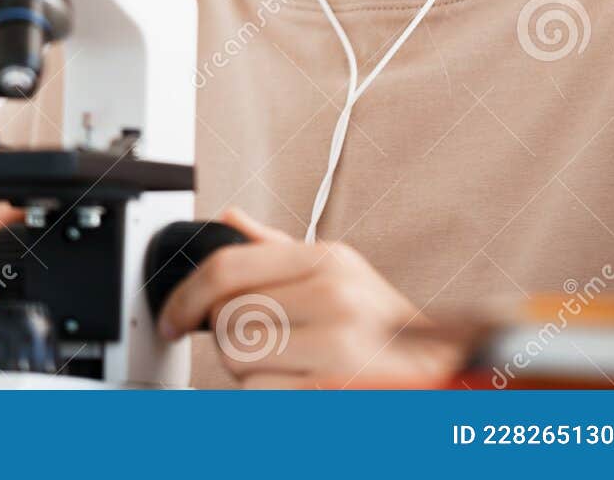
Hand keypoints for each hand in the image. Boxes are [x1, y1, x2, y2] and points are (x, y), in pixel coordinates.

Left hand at [156, 208, 461, 387]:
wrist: (442, 372)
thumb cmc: (381, 329)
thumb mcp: (338, 273)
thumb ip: (276, 249)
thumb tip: (228, 218)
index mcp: (326, 258)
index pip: (227, 265)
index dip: (185, 296)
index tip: (171, 319)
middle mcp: (334, 292)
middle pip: (227, 316)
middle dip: (230, 339)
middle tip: (265, 347)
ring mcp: (339, 340)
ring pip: (239, 357)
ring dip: (249, 371)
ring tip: (288, 366)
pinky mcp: (336, 385)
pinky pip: (260, 393)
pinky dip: (267, 396)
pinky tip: (298, 386)